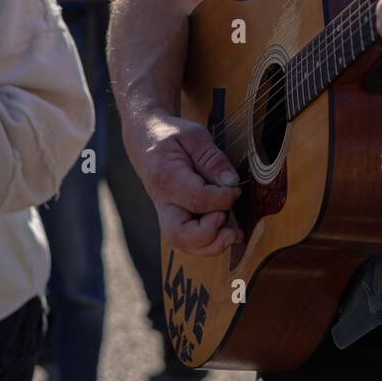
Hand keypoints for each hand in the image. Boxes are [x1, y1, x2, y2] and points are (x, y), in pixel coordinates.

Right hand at [125, 111, 243, 256]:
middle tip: (230, 223)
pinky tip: (226, 234)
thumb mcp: (194, 135)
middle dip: (209, 236)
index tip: (236, 191)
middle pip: (179, 234)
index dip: (221, 199)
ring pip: (181, 243)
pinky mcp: (172, 218)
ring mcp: (164, 213)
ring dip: (210, 246)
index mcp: (166, 176)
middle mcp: (162, 201)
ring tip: (234, 234)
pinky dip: (206, 244)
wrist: (145, 139)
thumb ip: (213, 159)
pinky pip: (186, 241)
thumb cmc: (170, 135)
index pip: (195, 198)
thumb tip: (231, 183)